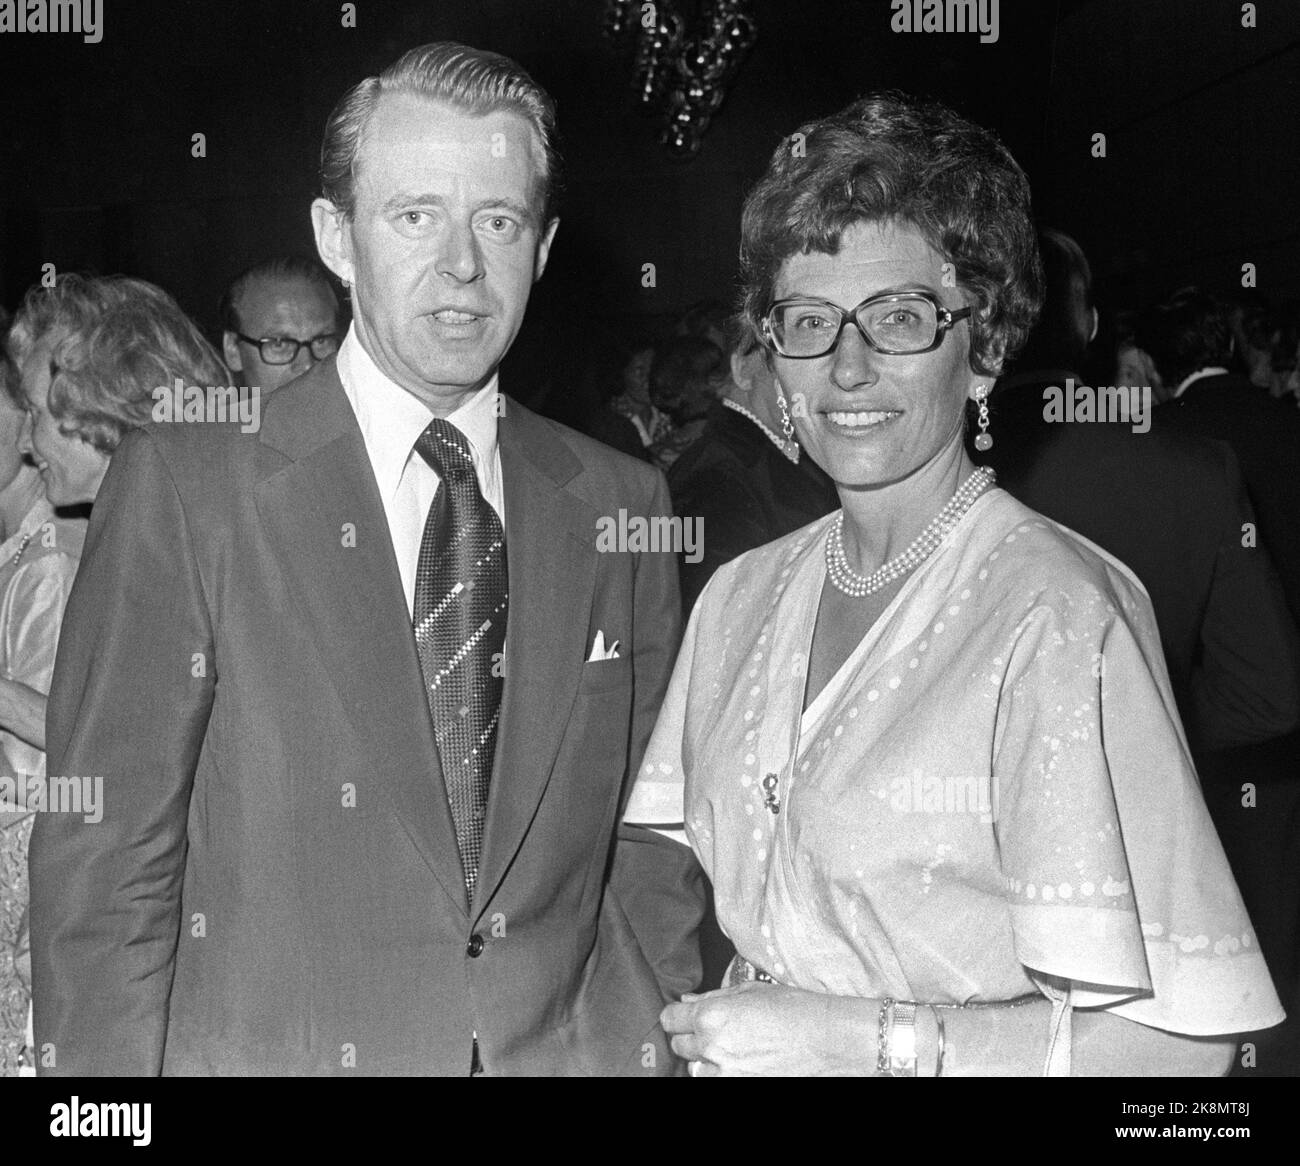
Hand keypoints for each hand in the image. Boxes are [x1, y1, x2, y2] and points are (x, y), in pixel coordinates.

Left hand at [661, 981, 875, 1075]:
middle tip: (716, 1029)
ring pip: (696, 1069)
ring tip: (733, 1048)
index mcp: (712, 1016)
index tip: (685, 1016)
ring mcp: (725, 1074)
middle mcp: (713, 1047)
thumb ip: (713, 997)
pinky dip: (723, 1073)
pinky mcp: (739, 1087)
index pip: (669, 1019)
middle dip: (692, 1037)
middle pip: (679, 1045)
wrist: (828, 1039)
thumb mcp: (751, 990)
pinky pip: (716, 1081)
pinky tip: (743, 1062)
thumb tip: (688, 1001)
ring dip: (707, 1060)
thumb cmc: (795, 1009)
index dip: (678, 1016)